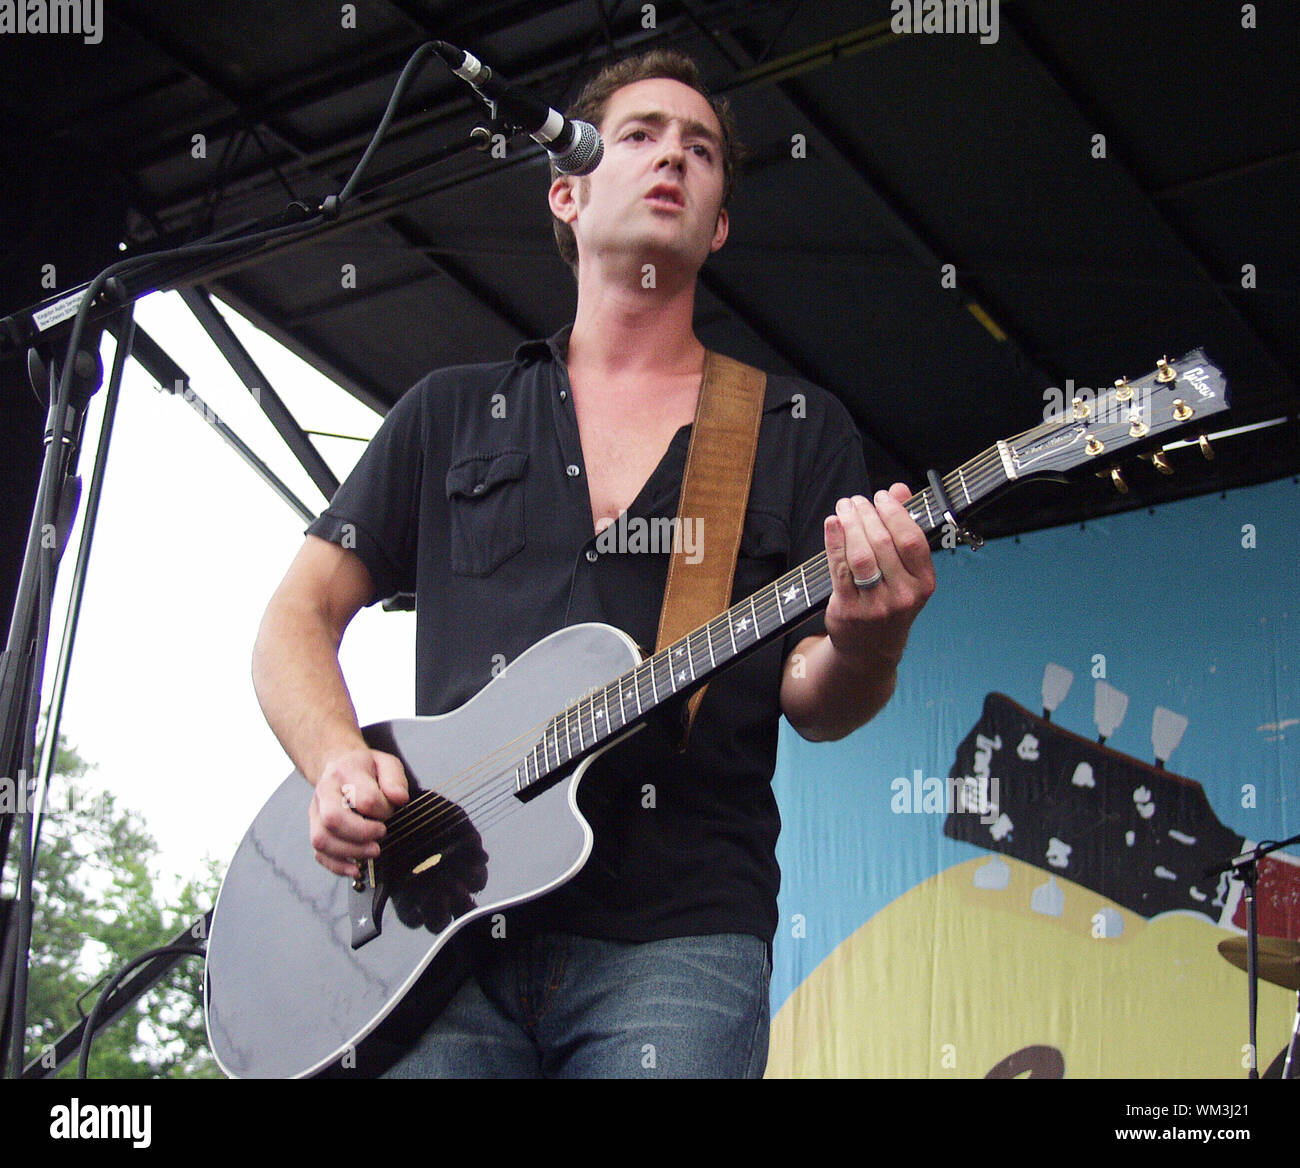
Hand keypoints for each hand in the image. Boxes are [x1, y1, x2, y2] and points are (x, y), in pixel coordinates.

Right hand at [308, 747, 409, 877]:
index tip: (390, 812)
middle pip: (333, 819)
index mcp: (346, 772)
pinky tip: (355, 868)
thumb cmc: (364, 768)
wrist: (338, 765)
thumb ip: (395, 779)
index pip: (364, 798)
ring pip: (322, 839)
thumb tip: (399, 798)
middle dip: (361, 834)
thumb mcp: (386, 763)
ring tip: (373, 852)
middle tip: (381, 834)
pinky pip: (319, 854)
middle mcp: (325, 792)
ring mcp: (316, 813)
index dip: (382, 810)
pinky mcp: (315, 829)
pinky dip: (337, 866)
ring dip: (350, 852)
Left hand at [822, 485, 934, 670]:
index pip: (912, 540)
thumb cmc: (890, 599)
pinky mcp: (849, 609)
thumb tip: (898, 489)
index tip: (881, 497)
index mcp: (923, 583)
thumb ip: (904, 527)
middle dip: (866, 514)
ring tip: (844, 508)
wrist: (870, 648)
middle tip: (855, 500)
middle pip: (883, 543)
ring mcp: (875, 605)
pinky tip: (832, 524)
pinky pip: (839, 569)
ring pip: (861, 555)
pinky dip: (834, 542)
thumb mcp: (906, 570)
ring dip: (850, 524)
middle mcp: (903, 596)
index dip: (895, 513)